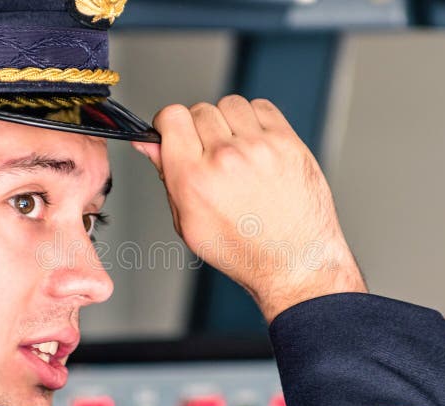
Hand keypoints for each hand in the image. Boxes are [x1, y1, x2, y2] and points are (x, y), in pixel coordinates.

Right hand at [132, 95, 366, 322]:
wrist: (295, 262)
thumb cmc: (243, 250)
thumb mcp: (189, 223)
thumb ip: (167, 177)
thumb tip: (149, 144)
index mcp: (195, 179)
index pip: (170, 117)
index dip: (169, 123)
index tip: (174, 132)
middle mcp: (226, 158)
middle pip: (198, 110)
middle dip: (200, 129)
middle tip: (211, 154)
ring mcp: (259, 147)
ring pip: (229, 104)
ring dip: (228, 122)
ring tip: (237, 150)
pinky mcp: (287, 142)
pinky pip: (261, 107)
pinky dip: (255, 120)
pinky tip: (257, 145)